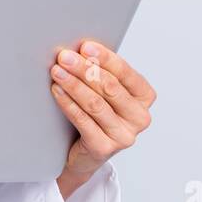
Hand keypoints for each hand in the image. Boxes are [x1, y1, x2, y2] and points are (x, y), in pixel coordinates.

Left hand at [47, 40, 155, 197]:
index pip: (126, 74)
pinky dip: (68, 103)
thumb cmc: (96, 115)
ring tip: (57, 71)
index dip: (106, 58)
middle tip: (65, 57)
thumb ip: (102, 73)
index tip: (86, 47)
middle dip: (85, 70)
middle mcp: (139, 118)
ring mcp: (124, 136)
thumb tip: (81, 50)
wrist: (85, 154)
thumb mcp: (105, 92)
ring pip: (95, 104)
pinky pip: (83, 120)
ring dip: (74, 84)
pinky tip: (57, 90)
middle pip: (110, 88)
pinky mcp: (104, 148)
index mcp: (144, 98)